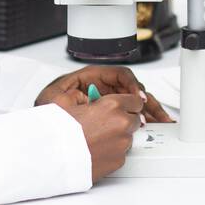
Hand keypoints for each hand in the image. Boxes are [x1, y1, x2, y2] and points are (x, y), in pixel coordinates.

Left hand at [36, 65, 173, 123]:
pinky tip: (152, 124)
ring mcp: (107, 101)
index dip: (130, 86)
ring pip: (134, 102)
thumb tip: (97, 97)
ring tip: (162, 120)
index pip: (119, 75)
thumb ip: (77, 92)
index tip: (136, 98)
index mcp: (91, 77)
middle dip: (147, 101)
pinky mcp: (109, 114)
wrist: (42, 129)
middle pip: (131, 89)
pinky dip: (142, 118)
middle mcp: (102, 87)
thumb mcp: (56, 96)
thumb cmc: (46, 111)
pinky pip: (130, 114)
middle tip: (158, 114)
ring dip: (149, 110)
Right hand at [49, 88, 143, 181]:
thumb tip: (88, 97)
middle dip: (124, 119)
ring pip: (128, 136)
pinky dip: (113, 150)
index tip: (122, 106)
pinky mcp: (119, 161)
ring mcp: (122, 144)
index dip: (128, 103)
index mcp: (112, 106)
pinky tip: (97, 149)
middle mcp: (122, 124)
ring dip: (118, 135)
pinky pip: (121, 152)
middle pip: (135, 119)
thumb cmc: (59, 132)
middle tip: (106, 122)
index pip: (136, 100)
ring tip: (97, 138)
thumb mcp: (66, 102)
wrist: (55, 158)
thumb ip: (85, 97)